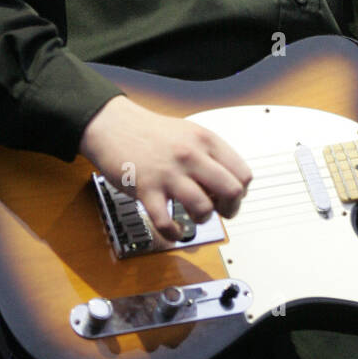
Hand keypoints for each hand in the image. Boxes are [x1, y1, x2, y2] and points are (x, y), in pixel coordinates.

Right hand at [79, 95, 252, 240]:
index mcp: (206, 141)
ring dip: (202, 219)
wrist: (114, 126)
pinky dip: (173, 233)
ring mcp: (169, 173)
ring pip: (203, 208)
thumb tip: (230, 185)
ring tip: (193, 215)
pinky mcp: (147, 190)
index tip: (229, 197)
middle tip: (219, 211)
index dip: (240, 193)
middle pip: (231, 191)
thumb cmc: (152, 133)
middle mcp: (191, 156)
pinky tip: (173, 230)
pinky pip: (165, 222)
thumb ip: (211, 156)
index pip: (243, 174)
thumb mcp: (190, 133)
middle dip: (230, 209)